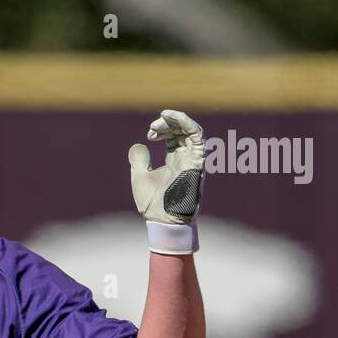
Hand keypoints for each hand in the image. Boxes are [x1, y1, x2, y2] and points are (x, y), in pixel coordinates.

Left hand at [127, 109, 204, 224]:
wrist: (161, 220)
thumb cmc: (153, 203)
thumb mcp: (140, 176)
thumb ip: (139, 160)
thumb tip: (139, 145)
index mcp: (175, 160)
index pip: (175, 137)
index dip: (163, 129)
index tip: (149, 134)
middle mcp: (186, 158)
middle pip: (183, 131)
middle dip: (168, 123)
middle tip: (152, 128)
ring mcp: (192, 160)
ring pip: (192, 131)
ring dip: (177, 121)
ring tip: (161, 118)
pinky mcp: (196, 163)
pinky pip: (198, 138)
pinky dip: (187, 124)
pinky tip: (173, 117)